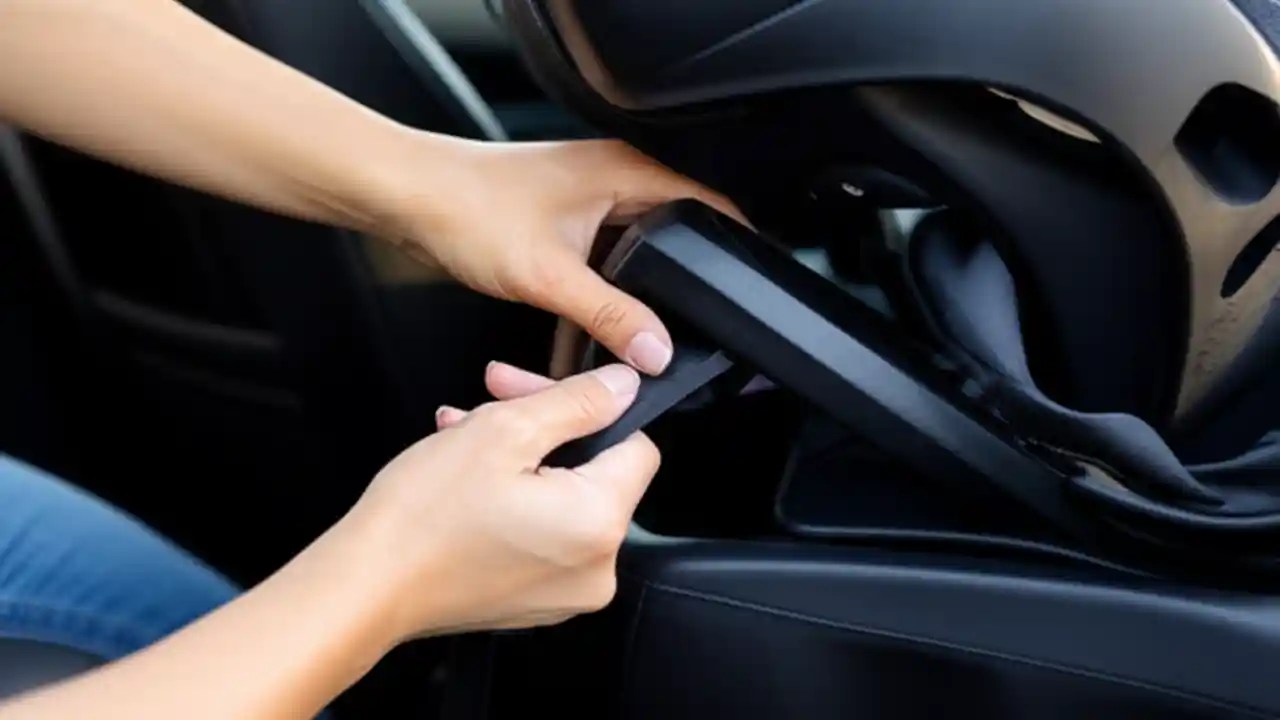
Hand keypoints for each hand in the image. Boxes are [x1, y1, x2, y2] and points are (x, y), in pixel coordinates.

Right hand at [333, 361, 656, 641]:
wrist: (365, 587)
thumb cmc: (423, 515)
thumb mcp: (504, 430)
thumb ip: (578, 402)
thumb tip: (623, 385)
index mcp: (599, 524)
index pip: (638, 446)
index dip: (592, 408)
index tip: (543, 392)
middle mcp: (597, 568)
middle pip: (597, 470)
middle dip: (545, 425)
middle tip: (492, 399)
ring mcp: (568, 591)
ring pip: (566, 496)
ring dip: (522, 455)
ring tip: (465, 432)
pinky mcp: (537, 599)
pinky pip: (546, 532)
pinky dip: (517, 497)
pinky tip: (469, 474)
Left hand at [385, 136, 745, 375]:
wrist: (406, 197)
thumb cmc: (467, 209)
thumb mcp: (550, 275)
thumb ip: (610, 316)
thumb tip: (656, 350)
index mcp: (626, 173)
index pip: (707, 203)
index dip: (731, 244)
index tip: (741, 288)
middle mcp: (613, 180)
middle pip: (673, 235)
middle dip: (677, 283)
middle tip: (683, 325)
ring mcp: (587, 201)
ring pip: (633, 255)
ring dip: (630, 293)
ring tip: (630, 332)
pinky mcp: (562, 223)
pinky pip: (599, 264)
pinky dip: (597, 296)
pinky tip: (586, 330)